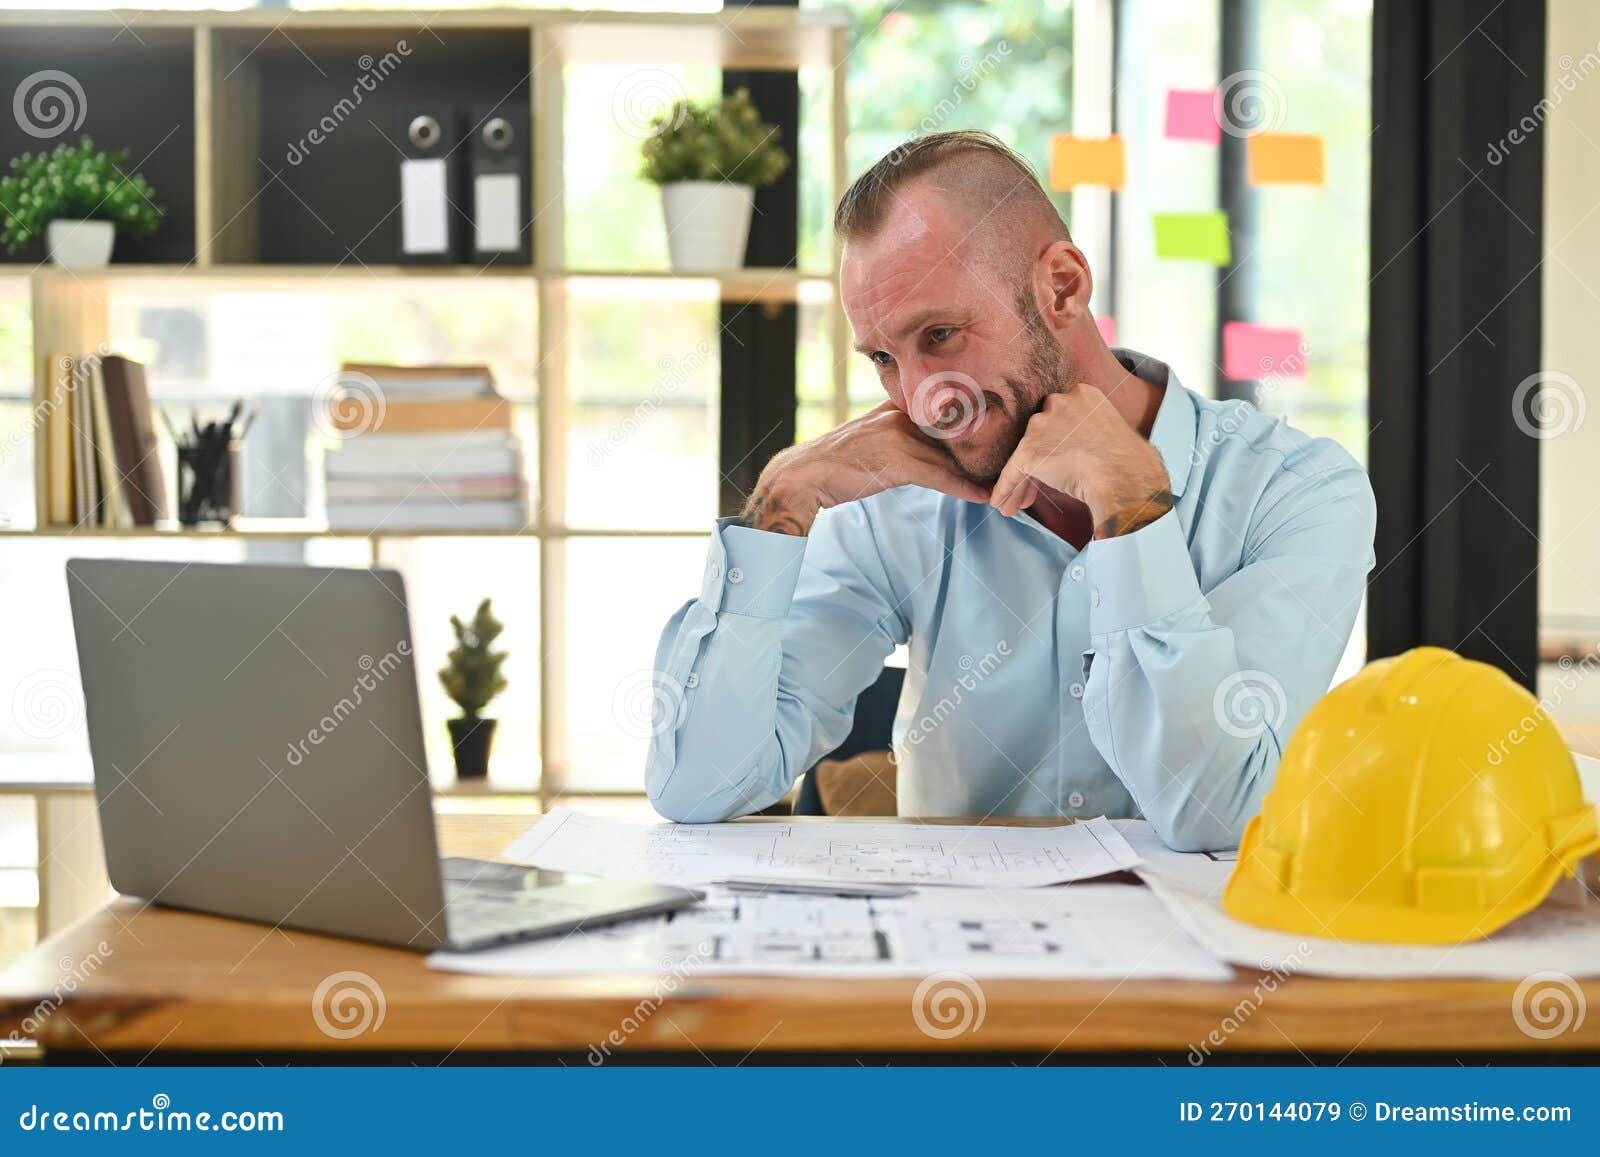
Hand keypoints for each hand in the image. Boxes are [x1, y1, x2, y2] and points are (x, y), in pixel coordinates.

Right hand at [742, 402, 990, 535]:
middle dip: (987, 442)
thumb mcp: (872, 436)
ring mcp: (898, 436)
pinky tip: (982, 496)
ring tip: (1009, 481)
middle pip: (956, 428)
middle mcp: (900, 414)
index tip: (1004, 423)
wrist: (802, 476)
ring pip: (952, 454)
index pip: (946, 404)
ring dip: (982, 470)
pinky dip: (962, 488)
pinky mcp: (894, 462)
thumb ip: (900, 432)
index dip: (975, 416)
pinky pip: (938, 477)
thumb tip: (930, 446)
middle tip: (1018, 452)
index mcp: (896, 404)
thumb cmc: (835, 460)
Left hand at [989, 385, 1173, 537]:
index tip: (1054, 463)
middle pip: (1038, 435)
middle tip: (1033, 488)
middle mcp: (1058, 403)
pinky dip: (1006, 489)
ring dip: (1021, 482)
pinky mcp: (1028, 451)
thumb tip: (1086, 455)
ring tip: (1015, 504)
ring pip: (1024, 455)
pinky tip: (1001, 503)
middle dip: (1037, 462)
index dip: (1054, 444)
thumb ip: (1091, 434)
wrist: (1125, 477)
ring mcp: (1041, 426)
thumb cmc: (1130, 464)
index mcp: (1083, 395)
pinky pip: (1011, 473)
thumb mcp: (1113, 434)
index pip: (1058, 418)